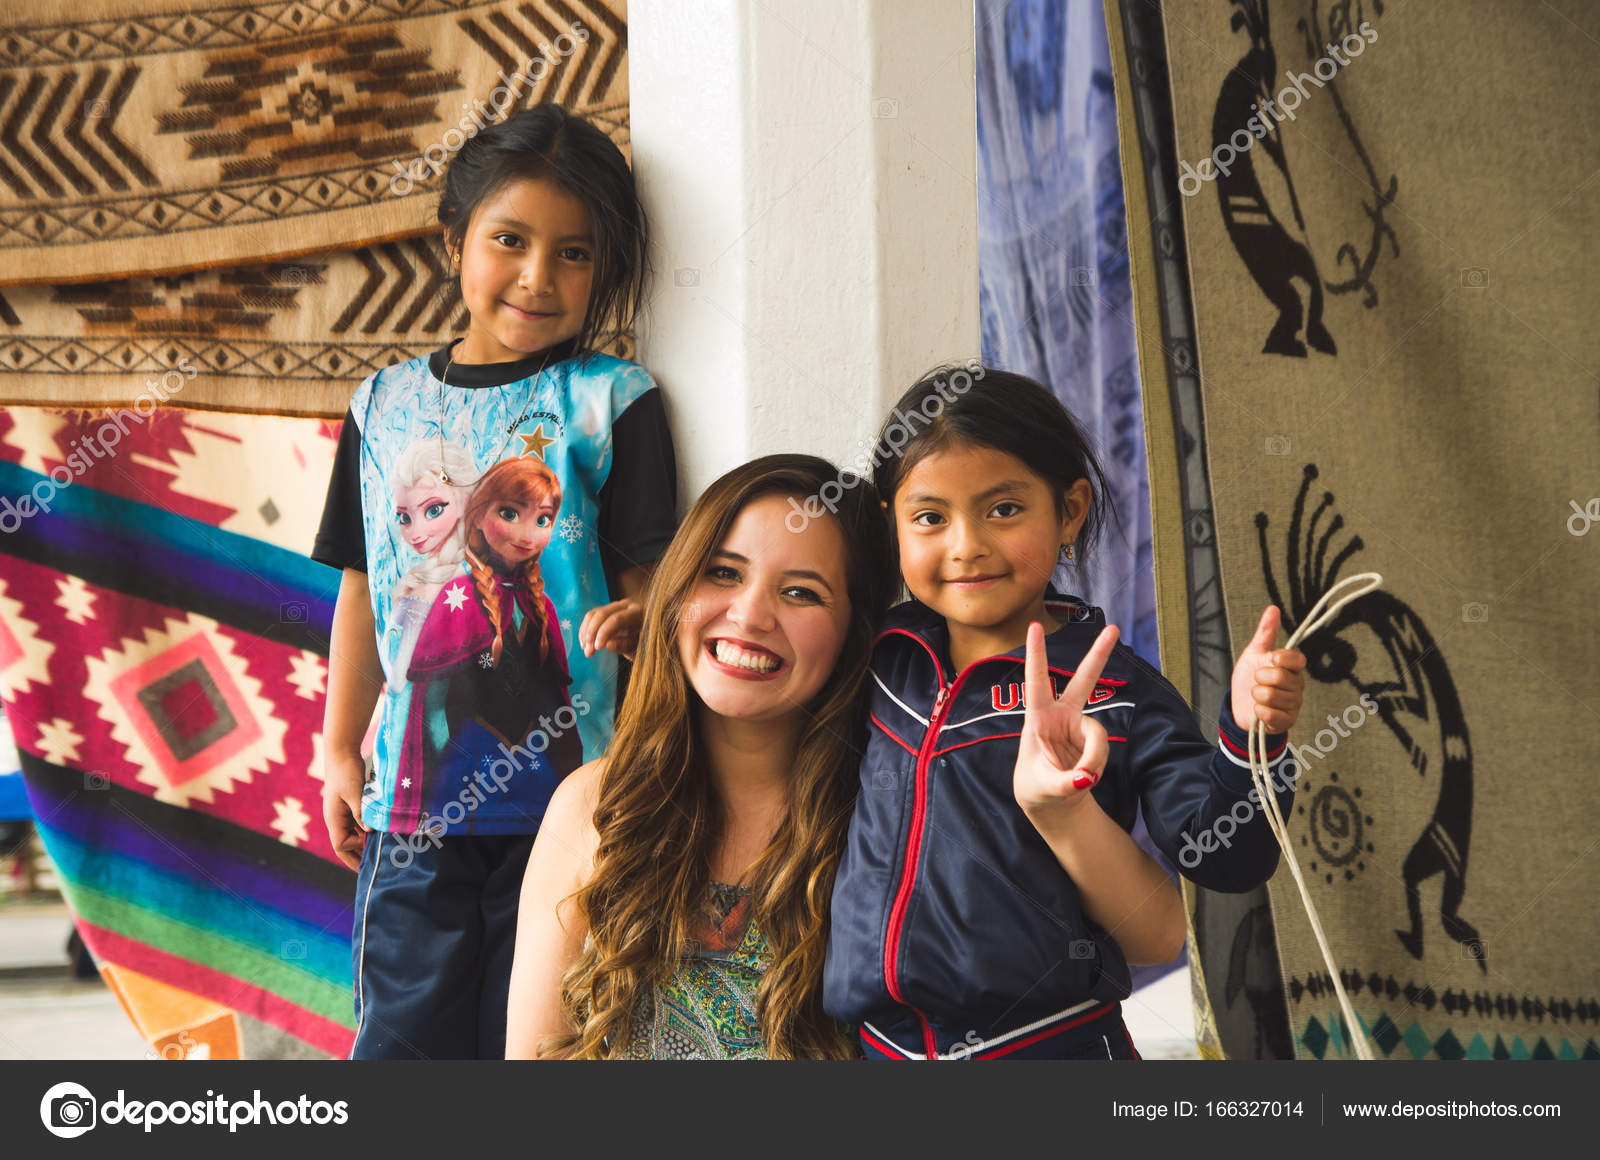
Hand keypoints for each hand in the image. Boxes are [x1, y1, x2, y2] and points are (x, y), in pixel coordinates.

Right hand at [322, 751, 369, 870]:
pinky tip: (381, 832)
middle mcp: (337, 819)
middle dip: (360, 855)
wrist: (343, 753)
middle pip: (346, 844)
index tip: (370, 854)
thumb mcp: (355, 793)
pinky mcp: (352, 806)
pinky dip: (368, 830)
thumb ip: (361, 812)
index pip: (341, 845)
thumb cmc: (346, 772)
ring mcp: (344, 813)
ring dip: (366, 842)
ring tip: (384, 851)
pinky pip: (359, 824)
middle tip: (379, 866)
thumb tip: (369, 832)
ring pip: (354, 835)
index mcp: (334, 819)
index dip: (354, 852)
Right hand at [579, 597, 642, 659]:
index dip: (604, 633)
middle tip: (588, 652)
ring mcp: (615, 606)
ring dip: (585, 633)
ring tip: (586, 650)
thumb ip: (626, 645)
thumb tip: (607, 644)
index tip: (597, 648)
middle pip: (602, 614)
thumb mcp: (639, 648)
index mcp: (638, 612)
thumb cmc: (646, 644)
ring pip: (593, 614)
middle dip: (591, 633)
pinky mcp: (606, 610)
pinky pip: (591, 617)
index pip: (616, 619)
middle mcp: (626, 605)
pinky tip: (584, 643)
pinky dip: (585, 630)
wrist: (648, 637)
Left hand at [1014, 621, 1119, 823]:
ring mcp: (1079, 725)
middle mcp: (1060, 715)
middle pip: (1083, 680)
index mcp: (1037, 718)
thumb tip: (1087, 777)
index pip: (1036, 681)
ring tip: (1081, 778)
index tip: (1034, 626)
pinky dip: (1096, 766)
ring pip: (1098, 734)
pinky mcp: (1092, 738)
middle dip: (1099, 655)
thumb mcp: (1046, 788)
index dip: (1036, 654)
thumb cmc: (1037, 786)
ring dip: (1093, 759)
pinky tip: (1085, 776)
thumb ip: (1067, 783)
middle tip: (1113, 629)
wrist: (1049, 799)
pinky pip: (1102, 749)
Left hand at [1229, 605, 1306, 732]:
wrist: (1239, 706)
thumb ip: (1265, 633)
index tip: (1269, 658)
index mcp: (1291, 667)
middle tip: (1257, 680)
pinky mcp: (1287, 722)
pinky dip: (1260, 712)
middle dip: (1261, 678)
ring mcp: (1293, 705)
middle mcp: (1297, 685)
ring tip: (1256, 695)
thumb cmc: (1249, 679)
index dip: (1282, 658)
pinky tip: (1258, 710)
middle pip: (1283, 678)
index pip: (1298, 659)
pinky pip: (1273, 715)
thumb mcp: (1254, 654)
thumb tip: (1273, 608)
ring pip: (1275, 697)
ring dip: (1257, 695)